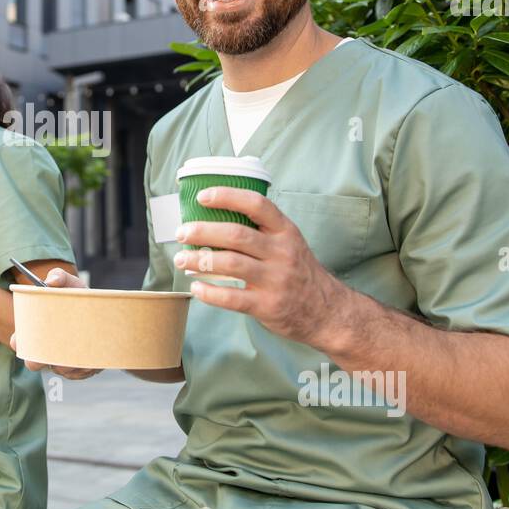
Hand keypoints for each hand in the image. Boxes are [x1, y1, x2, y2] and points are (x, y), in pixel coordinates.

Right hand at [10, 267, 100, 379]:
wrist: (109, 315)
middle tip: (47, 354)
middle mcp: (47, 348)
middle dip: (39, 360)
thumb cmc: (82, 298)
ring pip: (61, 369)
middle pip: (35, 361)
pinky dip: (86, 367)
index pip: (21, 340)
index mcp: (39, 329)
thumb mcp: (72, 285)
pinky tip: (93, 357)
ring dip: (69, 363)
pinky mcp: (80, 371)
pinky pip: (80, 374)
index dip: (19, 342)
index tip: (19, 340)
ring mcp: (63, 362)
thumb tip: (51, 281)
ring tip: (83, 350)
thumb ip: (60, 277)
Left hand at [170, 186, 353, 352]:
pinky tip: (196, 287)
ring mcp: (275, 279)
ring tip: (181, 259)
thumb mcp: (289, 243)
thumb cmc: (299, 272)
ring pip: (230, 264)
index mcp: (285, 231)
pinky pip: (232, 297)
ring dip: (199, 260)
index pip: (257, 204)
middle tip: (181, 233)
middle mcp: (282, 252)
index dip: (227, 197)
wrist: (327, 312)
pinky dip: (210, 292)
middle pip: (236, 234)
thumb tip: (215, 218)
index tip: (202, 197)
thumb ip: (261, 231)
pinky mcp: (267, 305)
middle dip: (203, 231)